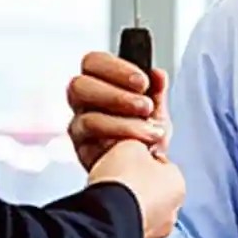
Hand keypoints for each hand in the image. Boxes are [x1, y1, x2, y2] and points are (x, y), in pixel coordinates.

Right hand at [67, 51, 171, 170]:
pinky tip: (137, 144)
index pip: (93, 62)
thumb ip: (157, 92)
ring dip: (122, 122)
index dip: (116, 68)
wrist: (146, 175)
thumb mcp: (157, 112)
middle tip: (144, 106)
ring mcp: (79, 127)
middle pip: (80, 86)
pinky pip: (92, 143)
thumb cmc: (146, 139)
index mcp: (100, 84)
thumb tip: (157, 75)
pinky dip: (118, 139)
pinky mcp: (81, 150)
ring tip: (148, 129)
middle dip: (116, 95)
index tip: (142, 81)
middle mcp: (84, 103)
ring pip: (86, 116)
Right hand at [89, 139, 185, 237]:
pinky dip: (124, 229)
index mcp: (177, 182)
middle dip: (139, 188)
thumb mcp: (129, 144)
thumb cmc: (122, 181)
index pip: (161, 166)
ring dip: (132, 210)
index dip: (142, 160)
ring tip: (110, 202)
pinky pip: (132, 236)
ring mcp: (157, 233)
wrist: (107, 216)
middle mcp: (173, 211)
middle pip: (155, 193)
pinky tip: (111, 222)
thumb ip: (137, 144)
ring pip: (144, 216)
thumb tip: (135, 146)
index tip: (128, 160)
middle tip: (118, 181)